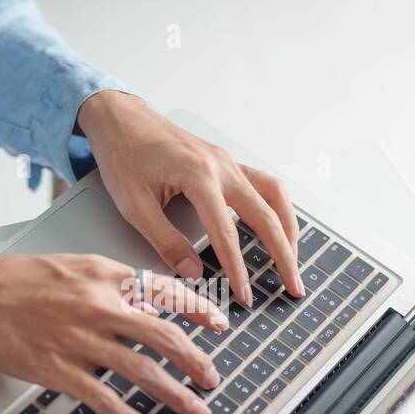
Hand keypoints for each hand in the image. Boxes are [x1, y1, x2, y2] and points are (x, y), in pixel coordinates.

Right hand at [0, 253, 228, 413]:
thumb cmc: (17, 282)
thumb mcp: (74, 266)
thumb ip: (114, 283)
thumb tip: (150, 306)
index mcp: (105, 276)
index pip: (165, 291)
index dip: (198, 309)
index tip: (219, 323)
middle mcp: (100, 307)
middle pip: (164, 336)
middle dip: (196, 361)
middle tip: (213, 378)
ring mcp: (81, 341)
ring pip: (143, 371)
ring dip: (175, 394)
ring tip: (195, 410)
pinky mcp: (60, 371)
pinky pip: (105, 398)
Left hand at [77, 91, 304, 306]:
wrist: (121, 119)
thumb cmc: (123, 155)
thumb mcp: (134, 206)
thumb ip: (165, 241)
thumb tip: (193, 271)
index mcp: (197, 175)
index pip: (226, 232)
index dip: (238, 268)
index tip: (245, 294)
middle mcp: (221, 166)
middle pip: (265, 214)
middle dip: (283, 253)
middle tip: (293, 285)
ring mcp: (227, 161)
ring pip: (275, 195)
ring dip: (288, 228)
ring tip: (293, 258)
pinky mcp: (227, 162)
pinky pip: (265, 184)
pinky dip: (277, 208)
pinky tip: (278, 227)